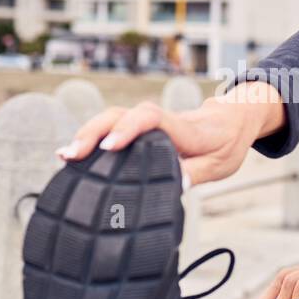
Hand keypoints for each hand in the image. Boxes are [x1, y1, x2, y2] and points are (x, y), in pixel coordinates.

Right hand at [56, 81, 285, 186]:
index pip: (152, 118)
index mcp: (185, 130)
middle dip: (93, 131)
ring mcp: (149, 122)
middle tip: (71, 155)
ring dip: (87, 134)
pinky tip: (73, 156)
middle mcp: (162, 120)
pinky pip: (114, 127)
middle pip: (122, 113)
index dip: (128, 129)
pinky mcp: (141, 128)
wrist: (234, 119)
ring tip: (64, 157)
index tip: (109, 148)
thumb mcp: (220, 165)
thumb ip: (195, 173)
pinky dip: (93, 138)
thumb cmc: (225, 143)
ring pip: (113, 118)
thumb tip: (173, 185)